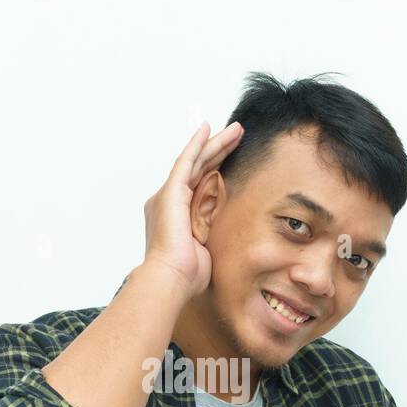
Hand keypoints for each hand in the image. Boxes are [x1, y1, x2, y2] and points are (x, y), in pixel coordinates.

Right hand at [140, 120, 243, 298]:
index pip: (199, 184)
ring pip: (196, 161)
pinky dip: (196, 144)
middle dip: (219, 150)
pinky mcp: (171, 192)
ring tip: (236, 130)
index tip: (232, 158)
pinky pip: (186, 161)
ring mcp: (168, 195)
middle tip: (238, 135)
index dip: (216, 168)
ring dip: (215, 143)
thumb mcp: (207, 248)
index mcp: (176, 216)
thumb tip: (227, 228)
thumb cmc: (187, 273)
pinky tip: (207, 129)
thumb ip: (213, 232)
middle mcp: (168, 202)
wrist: (171, 278)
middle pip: (199, 168)